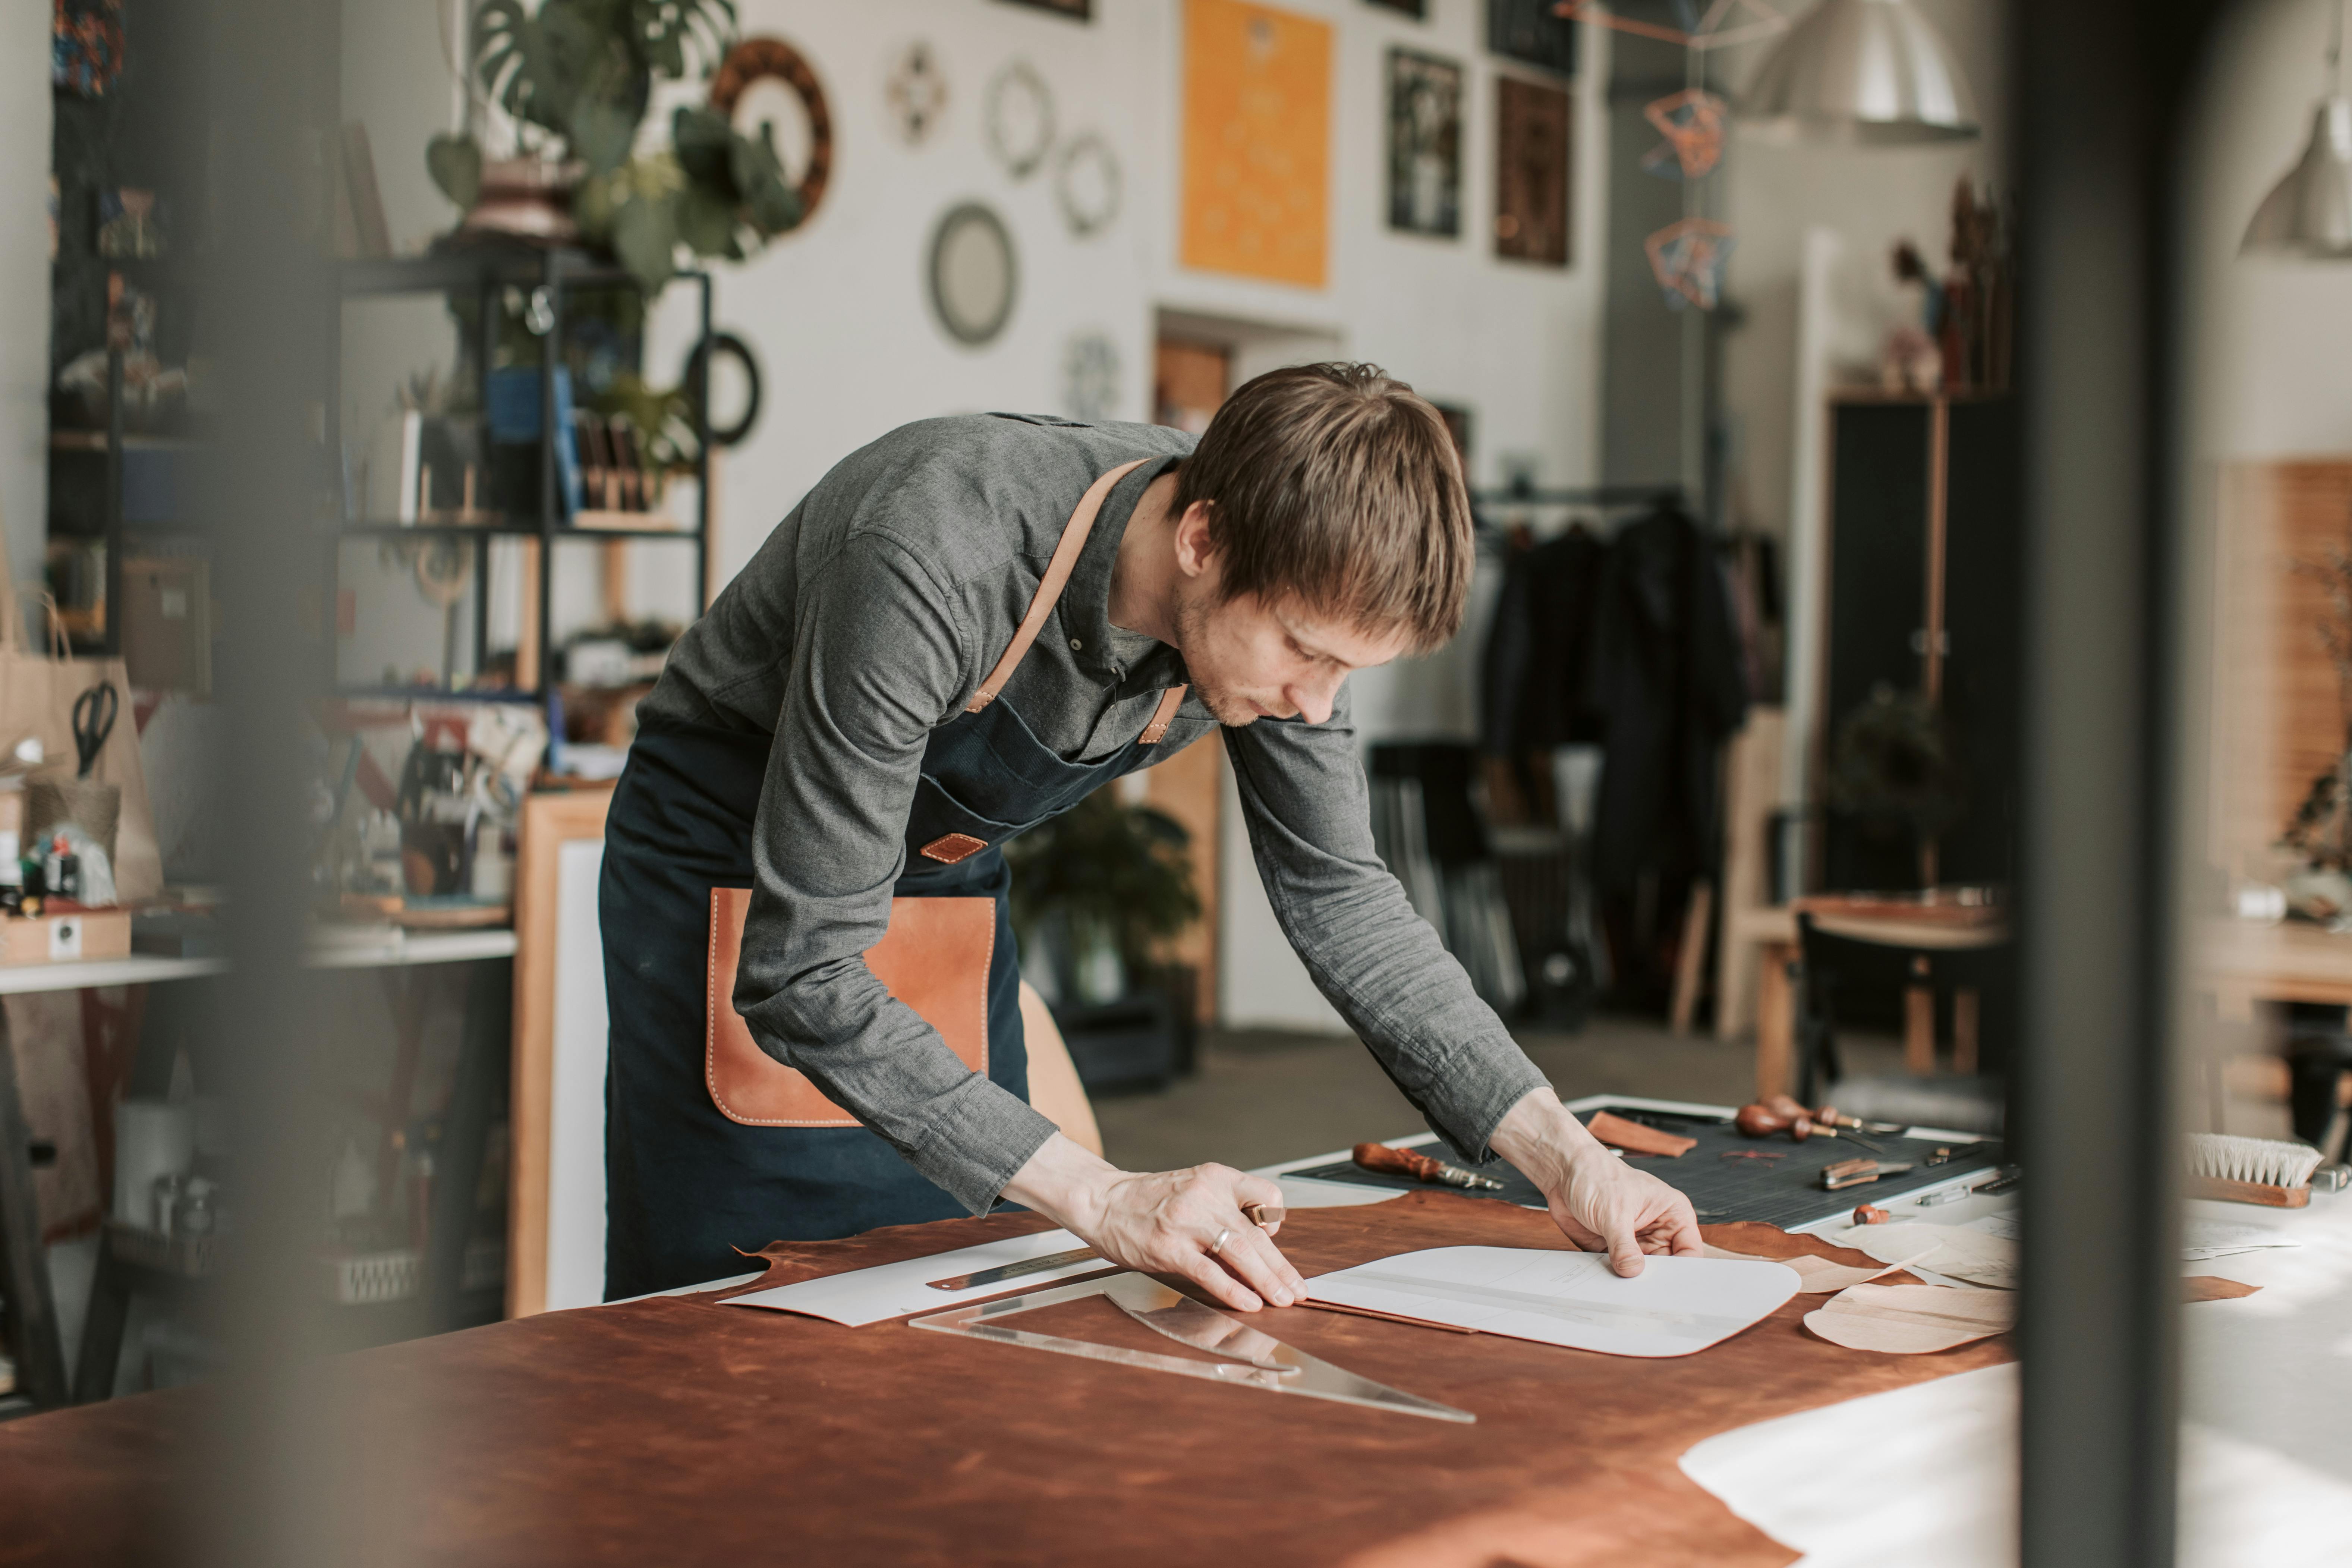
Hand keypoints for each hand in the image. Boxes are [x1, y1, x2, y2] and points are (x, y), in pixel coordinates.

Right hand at [1001, 1134, 1304, 1310]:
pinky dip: (1233, 1290)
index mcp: (1216, 1177)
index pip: (1266, 1197)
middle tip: (1298, 1290)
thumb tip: (1260, 1242)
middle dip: (1281, 1268)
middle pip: (1257, 1234)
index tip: (1273, 1240)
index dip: (1276, 1221)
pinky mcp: (1169, 1248)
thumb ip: (1224, 1207)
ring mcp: (1187, 1222)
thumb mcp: (1194, 1187)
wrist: (1102, 1200)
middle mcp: (1205, 1196)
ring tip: (1283, 1300)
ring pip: (1240, 1252)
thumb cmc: (1149, 1199)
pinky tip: (1249, 1303)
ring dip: (1267, 1280)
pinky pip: (1210, 1272)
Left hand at [1490, 1088, 1702, 1275]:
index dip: (1684, 1270)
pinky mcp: (1615, 1250)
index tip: (1670, 1286)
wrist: (1563, 1172)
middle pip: (1668, 1267)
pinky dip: (1613, 1278)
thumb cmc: (1595, 1175)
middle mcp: (1658, 1229)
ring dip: (1632, 1281)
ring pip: (1643, 1273)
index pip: (1690, 1250)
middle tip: (1644, 1294)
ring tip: (1624, 1289)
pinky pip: (1619, 1272)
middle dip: (1655, 1280)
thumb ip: (1624, 1245)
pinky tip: (1607, 1283)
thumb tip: (1633, 1272)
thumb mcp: (1614, 1211)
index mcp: (1672, 1213)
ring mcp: (1636, 1241)